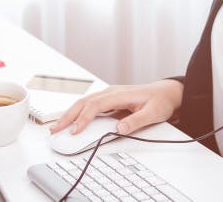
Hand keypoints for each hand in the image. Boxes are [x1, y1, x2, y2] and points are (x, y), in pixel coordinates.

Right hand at [49, 79, 183, 135]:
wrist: (166, 92)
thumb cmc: (160, 101)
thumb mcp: (153, 113)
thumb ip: (136, 121)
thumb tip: (119, 129)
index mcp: (120, 94)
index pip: (96, 106)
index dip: (83, 118)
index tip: (74, 130)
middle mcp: (112, 92)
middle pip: (84, 102)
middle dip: (68, 116)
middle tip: (55, 129)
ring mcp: (109, 95)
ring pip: (84, 102)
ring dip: (69, 114)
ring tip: (58, 126)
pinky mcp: (109, 99)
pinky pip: (89, 104)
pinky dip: (77, 112)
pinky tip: (71, 120)